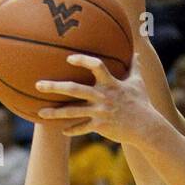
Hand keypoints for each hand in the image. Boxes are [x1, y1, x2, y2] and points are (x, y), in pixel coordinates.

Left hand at [38, 52, 157, 143]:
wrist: (146, 127)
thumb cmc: (142, 103)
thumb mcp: (139, 82)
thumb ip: (135, 66)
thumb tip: (137, 53)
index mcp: (110, 83)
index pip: (96, 66)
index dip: (82, 61)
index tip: (68, 59)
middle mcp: (102, 96)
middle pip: (74, 89)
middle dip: (55, 87)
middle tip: (38, 85)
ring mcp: (99, 112)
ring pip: (73, 112)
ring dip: (55, 112)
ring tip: (40, 113)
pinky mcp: (100, 126)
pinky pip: (83, 128)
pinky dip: (73, 130)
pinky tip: (62, 132)